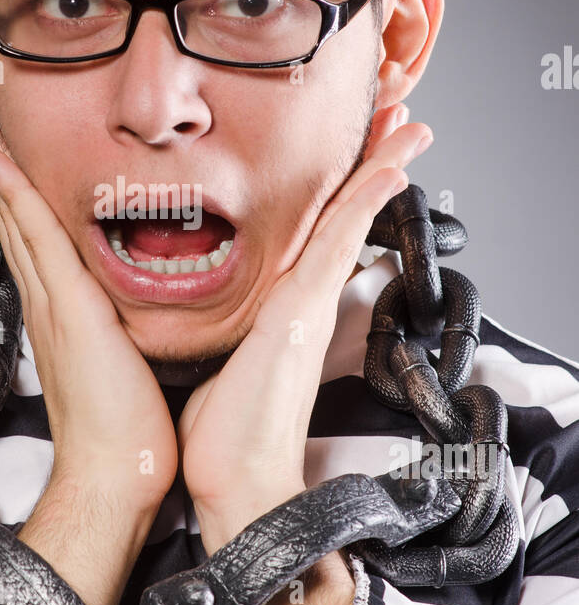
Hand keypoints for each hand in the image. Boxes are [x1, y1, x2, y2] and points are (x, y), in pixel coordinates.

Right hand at [0, 102, 178, 511]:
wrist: (116, 480)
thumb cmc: (130, 435)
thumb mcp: (131, 363)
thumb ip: (127, 330)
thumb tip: (145, 311)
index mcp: (64, 313)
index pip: (37, 238)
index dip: (22, 191)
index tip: (10, 150)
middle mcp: (48, 303)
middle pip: (16, 218)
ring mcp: (52, 305)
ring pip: (20, 218)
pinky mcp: (68, 310)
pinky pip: (37, 238)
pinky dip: (17, 195)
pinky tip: (1, 159)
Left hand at [176, 105, 431, 553]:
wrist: (234, 480)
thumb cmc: (221, 432)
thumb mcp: (216, 361)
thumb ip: (221, 329)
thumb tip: (198, 313)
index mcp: (281, 307)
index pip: (314, 234)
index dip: (337, 192)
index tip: (356, 155)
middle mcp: (302, 301)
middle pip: (342, 220)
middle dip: (372, 170)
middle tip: (401, 124)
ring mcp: (308, 306)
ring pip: (346, 223)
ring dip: (379, 173)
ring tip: (408, 130)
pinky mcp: (303, 315)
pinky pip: (336, 245)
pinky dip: (362, 206)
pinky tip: (384, 173)